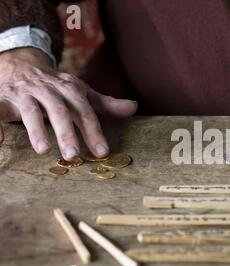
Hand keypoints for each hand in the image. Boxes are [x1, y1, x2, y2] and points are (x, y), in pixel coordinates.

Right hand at [0, 48, 136, 159]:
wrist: (21, 63)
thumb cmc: (56, 86)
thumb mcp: (82, 92)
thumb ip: (106, 104)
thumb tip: (133, 108)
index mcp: (69, 90)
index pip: (84, 112)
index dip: (94, 131)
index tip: (102, 152)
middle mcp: (48, 91)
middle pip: (59, 111)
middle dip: (67, 133)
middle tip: (74, 155)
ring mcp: (24, 94)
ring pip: (30, 111)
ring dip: (36, 130)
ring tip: (43, 150)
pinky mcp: (1, 98)